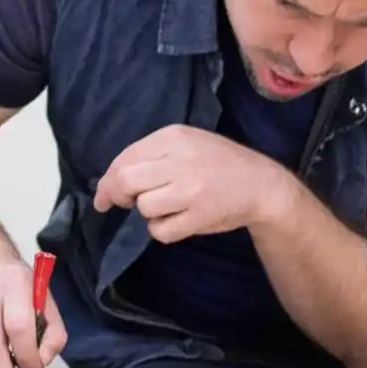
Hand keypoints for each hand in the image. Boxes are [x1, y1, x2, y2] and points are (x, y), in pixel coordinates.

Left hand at [93, 124, 298, 242]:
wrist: (261, 184)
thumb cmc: (218, 163)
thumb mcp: (186, 143)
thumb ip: (151, 155)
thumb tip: (110, 181)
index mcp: (174, 136)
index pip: (125, 159)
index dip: (108, 181)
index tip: (105, 195)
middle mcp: (180, 160)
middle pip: (125, 181)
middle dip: (116, 196)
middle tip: (123, 204)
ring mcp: (190, 190)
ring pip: (143, 207)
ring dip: (148, 212)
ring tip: (167, 207)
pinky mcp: (199, 216)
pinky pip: (160, 230)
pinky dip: (162, 230)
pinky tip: (178, 220)